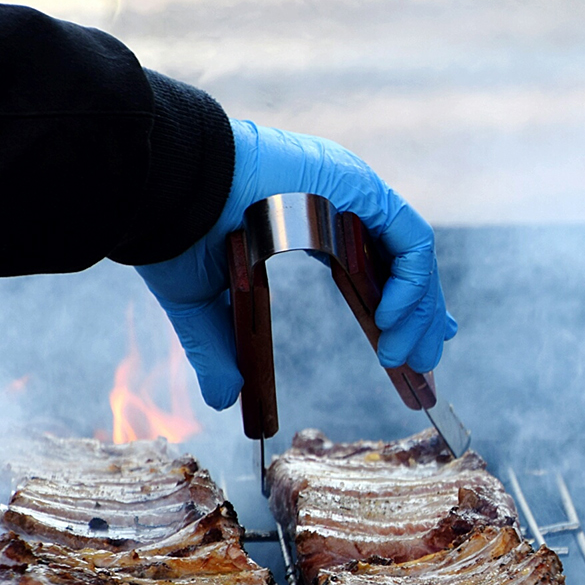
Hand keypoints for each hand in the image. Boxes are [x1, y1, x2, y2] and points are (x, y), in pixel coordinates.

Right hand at [136, 120, 457, 409]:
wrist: (160, 187)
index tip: (411, 344)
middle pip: (400, 264)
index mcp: (308, 223)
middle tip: (423, 364)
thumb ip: (220, 349)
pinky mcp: (361, 184)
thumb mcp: (201, 304)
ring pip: (411, 255)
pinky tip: (392, 321)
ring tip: (407, 358)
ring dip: (418, 311)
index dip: (400, 306)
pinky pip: (409, 239)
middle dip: (420, 316)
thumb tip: (225, 400)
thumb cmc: (173, 231)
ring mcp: (353, 193)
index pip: (373, 266)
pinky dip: (411, 283)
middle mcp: (339, 205)